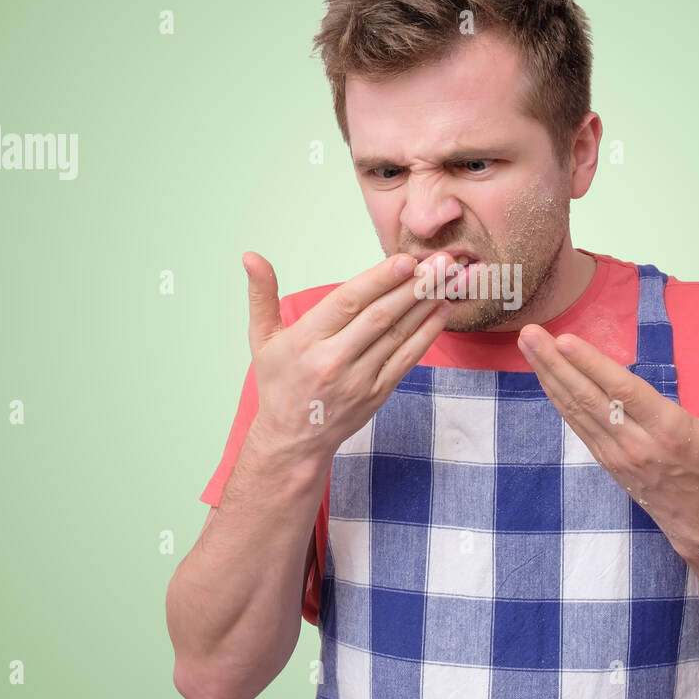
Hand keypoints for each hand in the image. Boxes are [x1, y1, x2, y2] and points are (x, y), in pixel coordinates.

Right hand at [241, 250, 461, 461]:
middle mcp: (333, 360)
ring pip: (397, 335)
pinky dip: (427, 334)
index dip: (378, 280)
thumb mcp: (261, 340)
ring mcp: (359, 380)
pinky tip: (442, 310)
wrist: (293, 442)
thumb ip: (261, 295)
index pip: (347, 303)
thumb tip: (251, 256)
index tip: (405, 260)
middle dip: (413, 286)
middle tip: (440, 261)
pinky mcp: (378, 394)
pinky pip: (407, 359)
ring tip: (447, 278)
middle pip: (379, 317)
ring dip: (425, 305)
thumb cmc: (279, 385)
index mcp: (305, 341)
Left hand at [517, 325, 698, 553]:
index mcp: (669, 432)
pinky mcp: (607, 460)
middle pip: (588, 397)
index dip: (593, 365)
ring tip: (527, 344)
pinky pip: (576, 424)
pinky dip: (557, 398)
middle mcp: (637, 443)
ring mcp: (617, 454)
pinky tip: (543, 375)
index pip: (624, 393)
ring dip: (549, 376)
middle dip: (555, 363)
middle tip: (529, 333)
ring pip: (576, 410)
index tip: (566, 340)